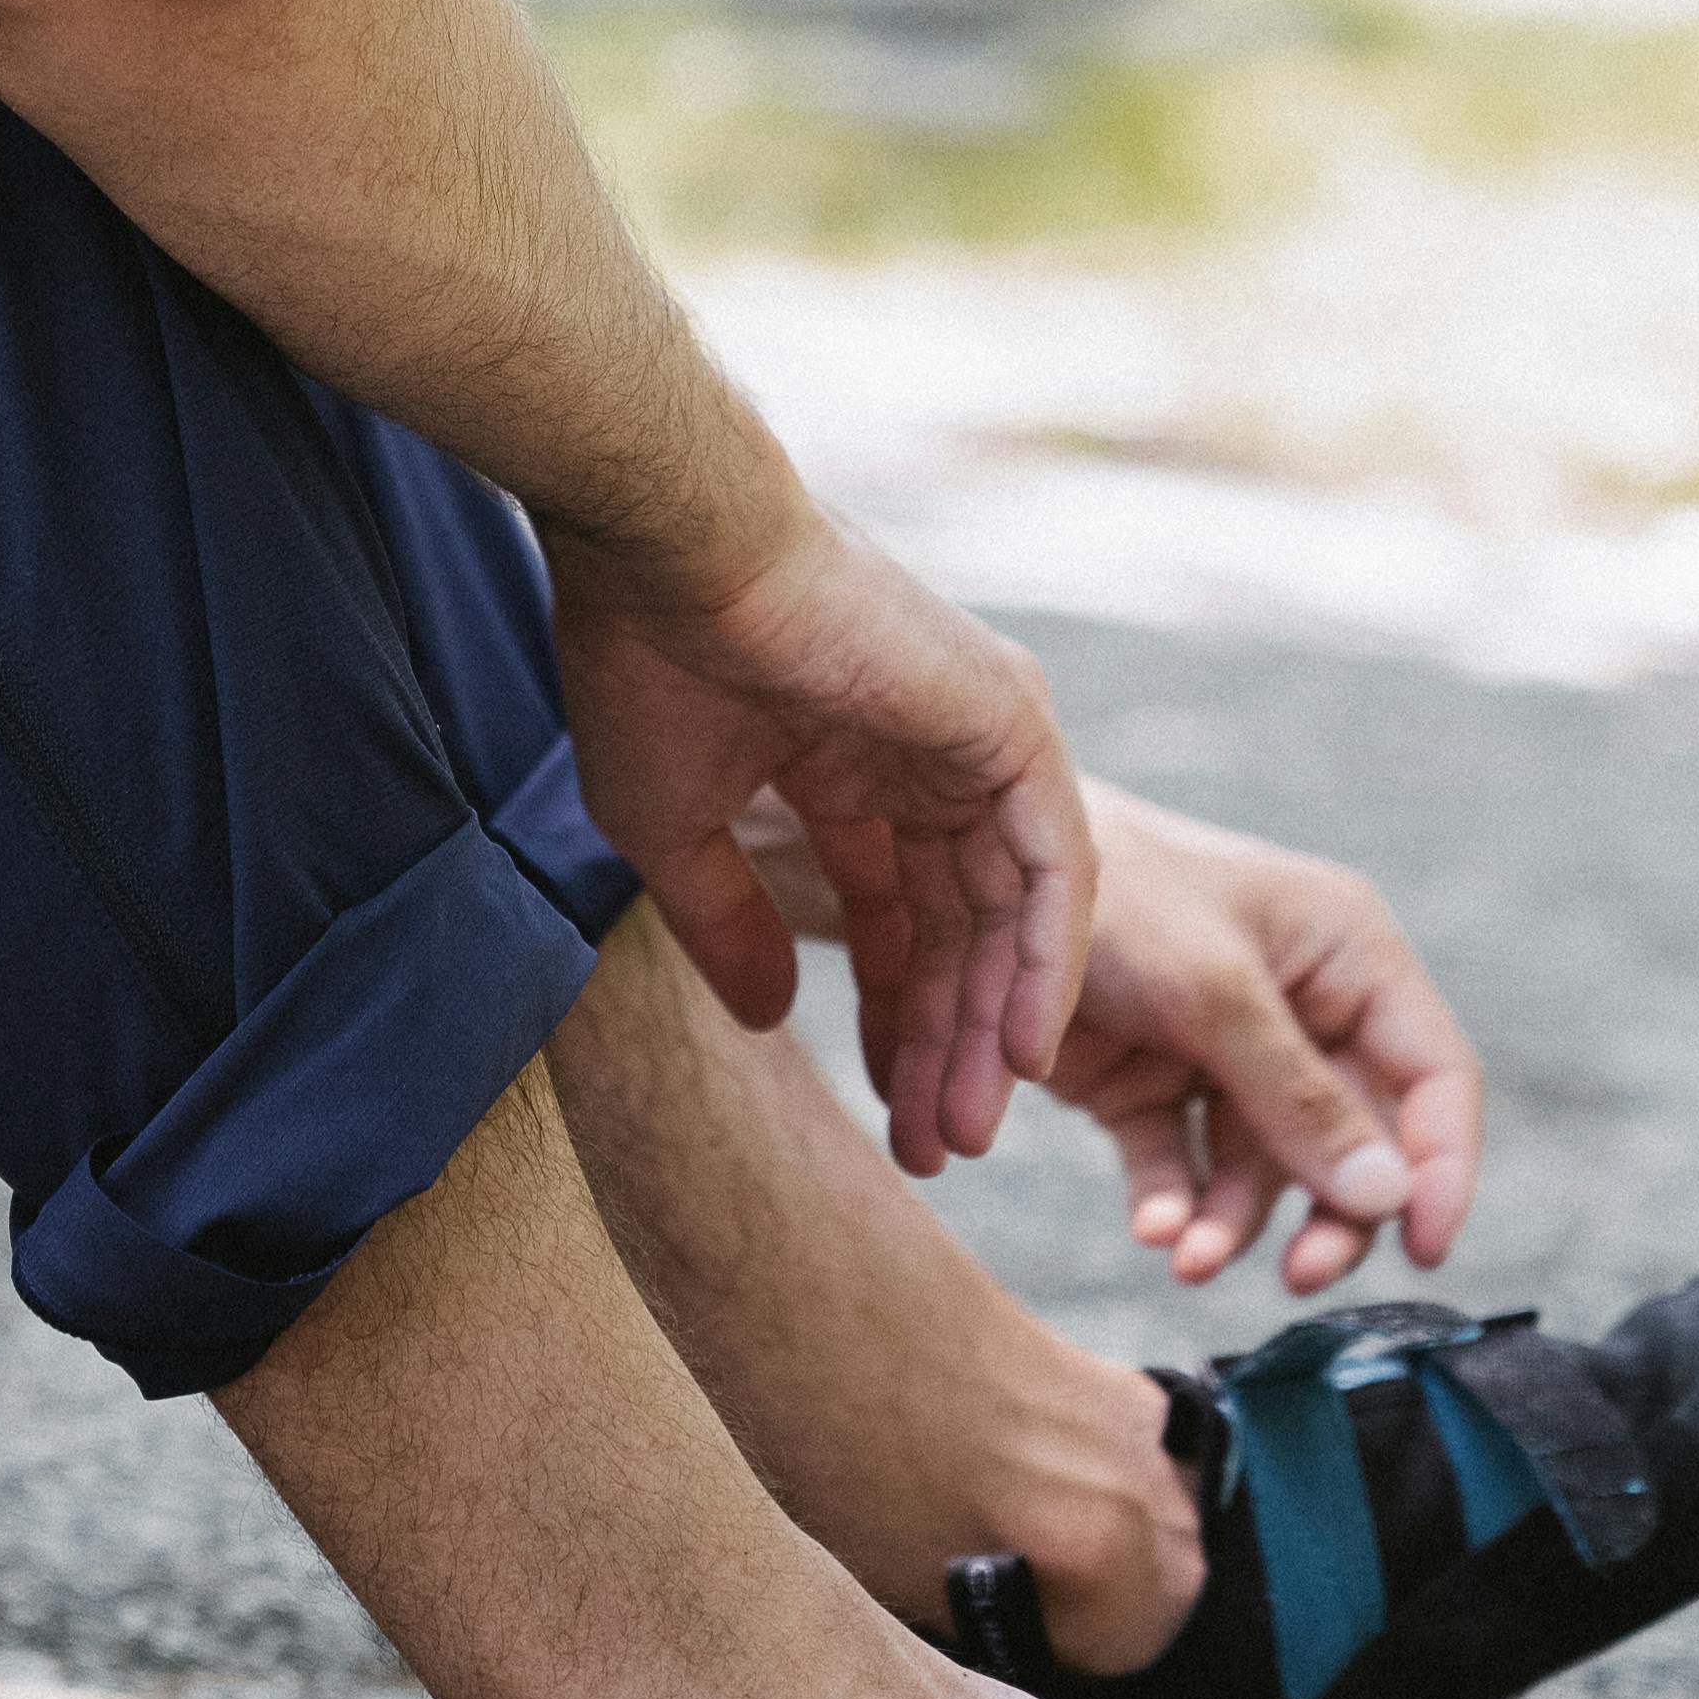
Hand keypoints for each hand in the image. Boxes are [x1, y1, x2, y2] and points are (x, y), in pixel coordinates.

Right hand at [554, 503, 1091, 1166]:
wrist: (667, 549)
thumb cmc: (644, 662)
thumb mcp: (673, 827)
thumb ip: (730, 923)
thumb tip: (771, 1016)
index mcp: (851, 763)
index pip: (898, 916)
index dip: (894, 1017)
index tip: (887, 1113)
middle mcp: (931, 753)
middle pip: (964, 928)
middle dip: (949, 1043)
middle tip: (942, 1149)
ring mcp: (980, 736)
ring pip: (1014, 910)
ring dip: (996, 1024)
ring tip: (972, 1126)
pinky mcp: (1010, 724)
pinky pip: (1054, 865)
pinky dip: (1047, 958)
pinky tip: (1022, 1048)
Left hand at [1047, 784, 1481, 1291]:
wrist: (978, 870)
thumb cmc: (1114, 892)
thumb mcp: (1213, 990)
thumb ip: (1298, 1097)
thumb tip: (1388, 1199)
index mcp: (1349, 956)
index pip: (1432, 1076)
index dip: (1442, 1167)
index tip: (1426, 1251)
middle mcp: (1302, 1006)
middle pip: (1355, 1141)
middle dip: (1329, 1214)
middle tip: (1299, 1280)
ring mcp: (1227, 1051)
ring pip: (1266, 1170)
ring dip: (1234, 1222)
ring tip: (1185, 1258)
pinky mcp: (1152, 1085)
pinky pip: (1185, 1166)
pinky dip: (1174, 1203)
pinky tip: (1151, 1228)